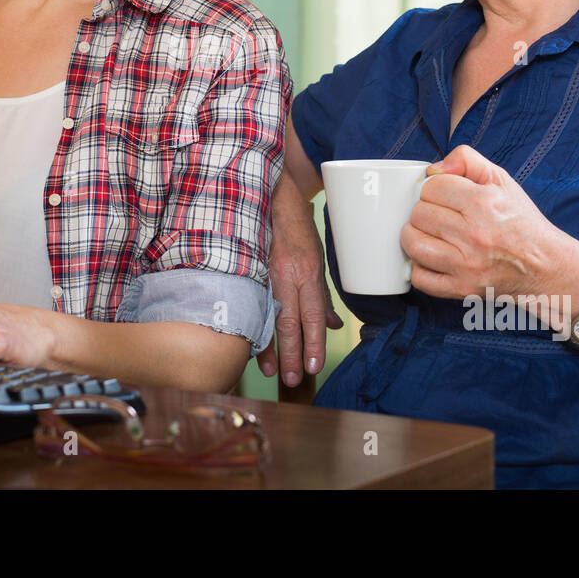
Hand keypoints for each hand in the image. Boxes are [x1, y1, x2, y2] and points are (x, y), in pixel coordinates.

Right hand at [256, 175, 343, 385]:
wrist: (272, 198)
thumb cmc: (298, 231)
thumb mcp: (318, 260)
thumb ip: (322, 295)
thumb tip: (332, 325)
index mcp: (307, 272)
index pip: (312, 314)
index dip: (313, 342)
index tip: (314, 366)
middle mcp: (286, 274)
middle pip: (289, 321)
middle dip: (292, 353)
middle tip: (294, 379)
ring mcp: (263, 272)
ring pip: (266, 316)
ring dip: (268, 347)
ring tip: (271, 371)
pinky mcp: (246, 269)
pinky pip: (249, 304)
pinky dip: (251, 326)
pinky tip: (249, 345)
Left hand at [401, 145, 569, 299]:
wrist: (545, 265)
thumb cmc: (521, 222)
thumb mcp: (502, 180)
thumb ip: (467, 160)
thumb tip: (433, 168)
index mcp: (483, 204)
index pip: (431, 188)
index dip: (434, 189)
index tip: (444, 196)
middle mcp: (475, 235)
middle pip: (419, 214)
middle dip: (424, 211)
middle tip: (440, 216)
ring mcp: (467, 265)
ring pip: (413, 245)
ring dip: (415, 237)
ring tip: (430, 235)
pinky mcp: (462, 289)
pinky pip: (420, 278)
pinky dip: (420, 269)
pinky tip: (433, 259)